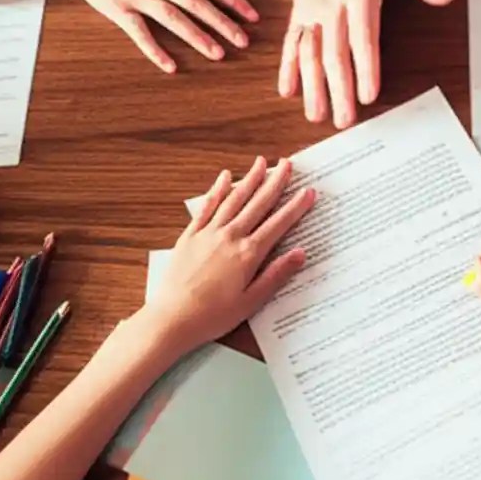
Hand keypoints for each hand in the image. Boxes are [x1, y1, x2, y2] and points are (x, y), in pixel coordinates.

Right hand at [48, 0, 259, 72]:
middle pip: (196, 3)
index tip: (251, 15)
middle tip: (243, 41)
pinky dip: (155, 51)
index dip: (231, 0)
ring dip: (197, 37)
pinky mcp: (119, 10)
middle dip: (222, 23)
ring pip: (173, 19)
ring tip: (218, 54)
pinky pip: (139, 33)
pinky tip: (170, 66)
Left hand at [142, 157, 316, 349]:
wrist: (172, 318)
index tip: (308, 191)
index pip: (278, 224)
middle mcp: (230, 237)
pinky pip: (207, 207)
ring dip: (250, 179)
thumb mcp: (251, 301)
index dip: (295, 206)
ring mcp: (208, 233)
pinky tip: (224, 178)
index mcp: (248, 254)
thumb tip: (299, 253)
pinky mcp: (190, 236)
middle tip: (287, 164)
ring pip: (234, 199)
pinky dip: (217, 191)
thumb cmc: (213, 315)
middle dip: (275, 182)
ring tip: (262, 162)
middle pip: (258, 204)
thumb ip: (276, 274)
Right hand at [280, 0, 455, 127]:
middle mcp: (333, 5)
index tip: (368, 95)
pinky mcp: (298, 15)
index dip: (365, 68)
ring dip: (311, 86)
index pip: (363, 37)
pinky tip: (287, 91)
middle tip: (344, 120)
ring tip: (316, 116)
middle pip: (335, 54)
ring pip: (310, 54)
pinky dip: (286, 67)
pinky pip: (291, 43)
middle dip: (338, 90)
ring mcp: (312, 12)